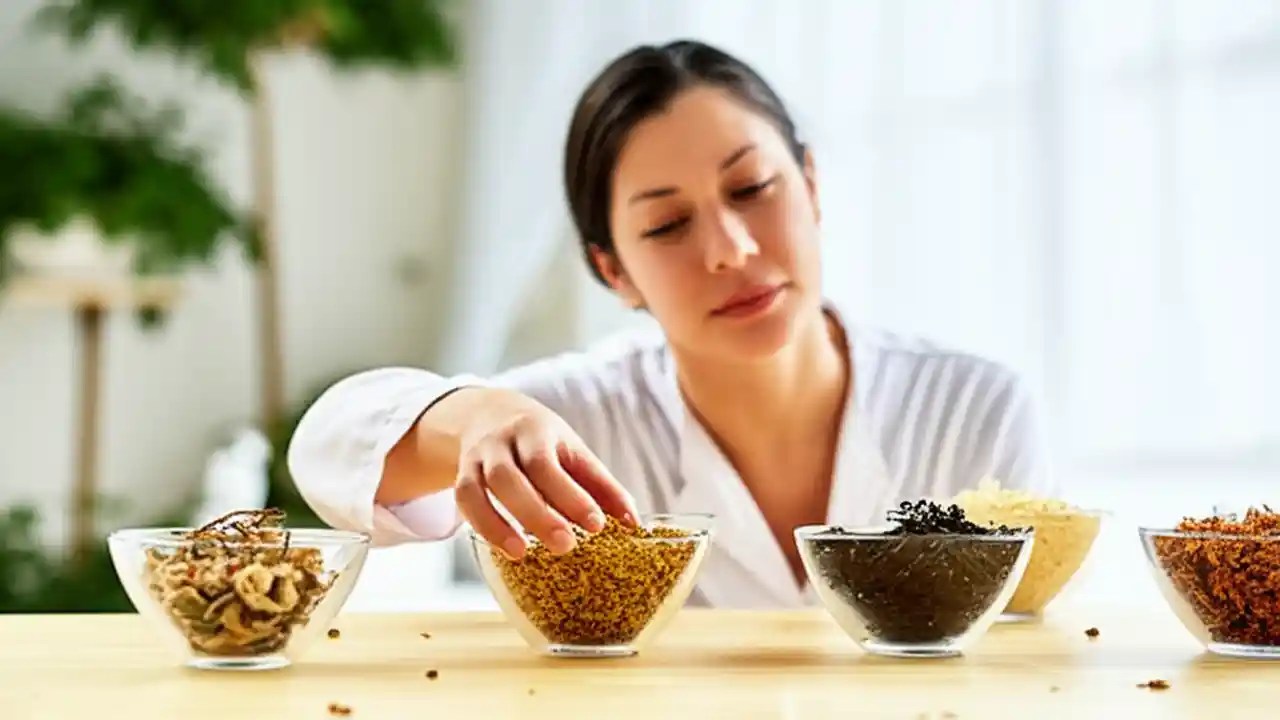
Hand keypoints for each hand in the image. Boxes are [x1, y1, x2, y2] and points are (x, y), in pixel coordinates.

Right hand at [450, 389, 637, 559]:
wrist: (486, 414)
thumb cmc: (540, 441)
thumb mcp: (572, 451)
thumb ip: (601, 486)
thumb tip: (632, 522)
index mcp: (540, 431)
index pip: (553, 464)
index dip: (574, 496)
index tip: (598, 525)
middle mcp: (505, 441)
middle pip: (515, 476)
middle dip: (540, 512)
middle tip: (567, 544)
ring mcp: (480, 457)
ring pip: (483, 487)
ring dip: (501, 522)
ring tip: (524, 552)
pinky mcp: (463, 475)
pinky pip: (466, 500)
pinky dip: (485, 525)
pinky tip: (508, 549)